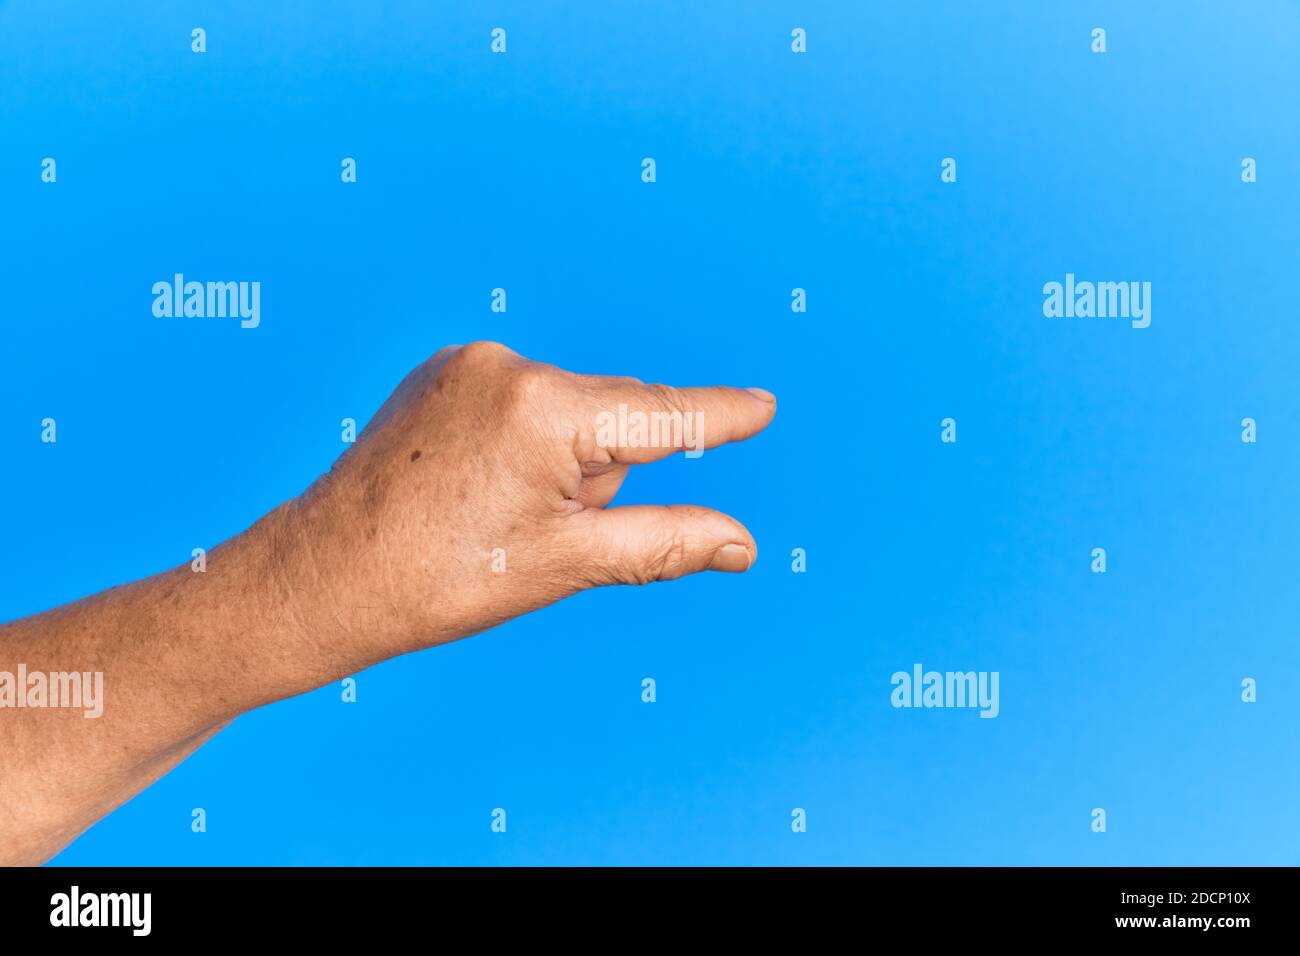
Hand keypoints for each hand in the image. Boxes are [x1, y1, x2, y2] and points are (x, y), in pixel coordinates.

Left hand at [265, 341, 777, 678]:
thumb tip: (741, 545)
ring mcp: (466, 361)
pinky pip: (519, 399)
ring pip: (565, 412)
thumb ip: (664, 543)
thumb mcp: (565, 564)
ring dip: (560, 459)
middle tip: (530, 532)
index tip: (762, 406)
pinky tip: (475, 488)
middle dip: (600, 473)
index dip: (715, 418)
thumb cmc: (437, 579)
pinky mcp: (441, 370)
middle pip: (609, 418)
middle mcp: (506, 366)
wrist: (322, 575)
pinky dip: (523, 439)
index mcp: (543, 411)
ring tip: (492, 516)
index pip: (658, 414)